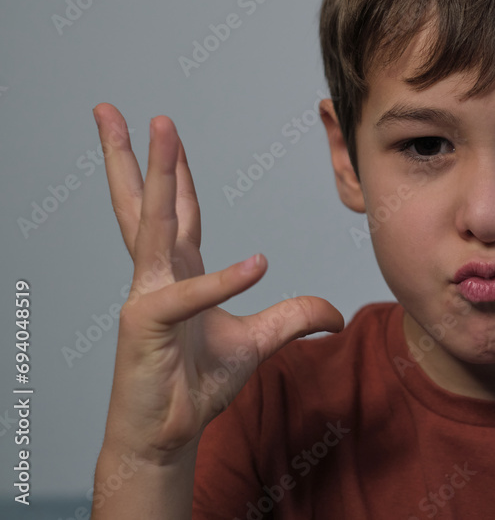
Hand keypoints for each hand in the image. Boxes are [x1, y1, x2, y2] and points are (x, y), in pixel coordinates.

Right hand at [93, 104, 343, 461]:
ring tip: (158, 130)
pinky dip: (223, 281)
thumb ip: (294, 319)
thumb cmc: (196, 384)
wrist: (167, 433)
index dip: (172, 170)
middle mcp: (157, 276)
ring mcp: (148, 296)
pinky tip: (258, 265)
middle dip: (131, 153)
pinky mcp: (147, 324)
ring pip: (153, 224)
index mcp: (177, 273)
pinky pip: (192, 295)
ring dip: (156, 175)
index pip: (176, 210)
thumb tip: (335, 315)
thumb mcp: (258, 342)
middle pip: (142, 202)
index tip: (162, 130)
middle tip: (112, 108)